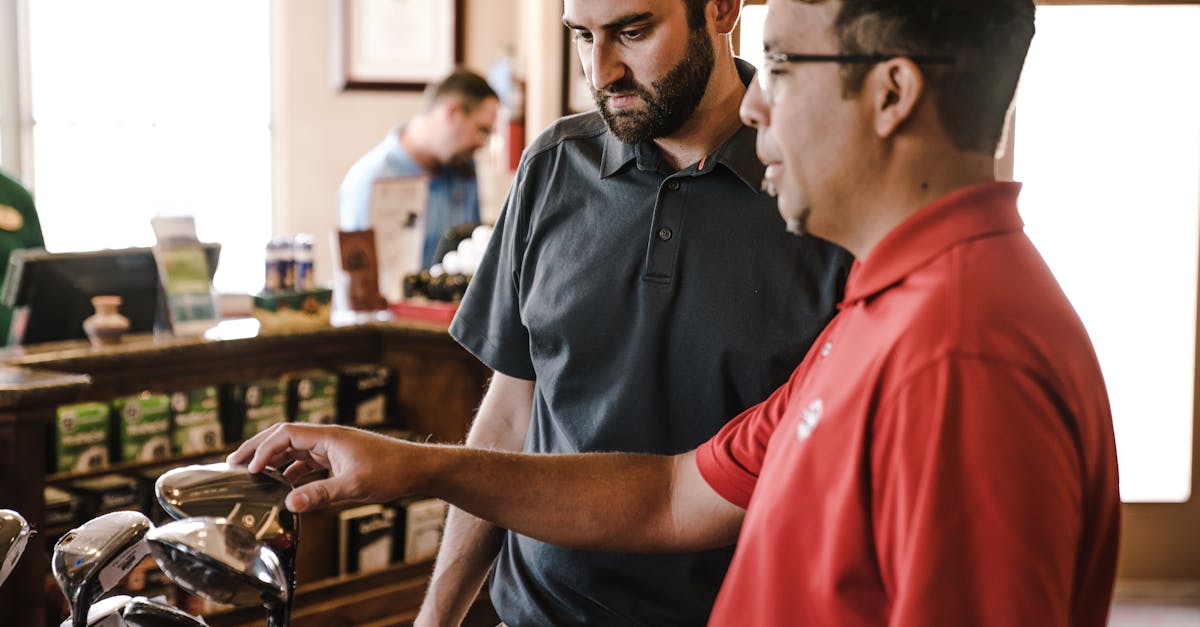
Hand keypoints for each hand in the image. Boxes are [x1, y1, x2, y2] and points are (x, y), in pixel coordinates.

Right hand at [226, 423, 420, 511]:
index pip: (285, 434)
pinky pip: (307, 460)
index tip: (246, 468)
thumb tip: (288, 503)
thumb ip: (320, 494)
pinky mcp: (339, 458)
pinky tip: (282, 485)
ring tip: (250, 474)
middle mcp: (328, 437)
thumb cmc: (391, 472)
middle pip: (284, 436)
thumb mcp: (354, 486)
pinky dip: (291, 470)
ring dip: (273, 460)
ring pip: (295, 448)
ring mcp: (333, 447)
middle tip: (233, 463)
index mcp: (329, 436)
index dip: (263, 449)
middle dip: (259, 448)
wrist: (418, 469)